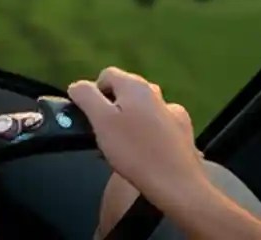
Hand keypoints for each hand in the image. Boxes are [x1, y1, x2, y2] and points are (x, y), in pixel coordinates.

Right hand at [68, 67, 211, 212]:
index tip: (90, 117)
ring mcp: (172, 112)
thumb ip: (86, 97)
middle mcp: (156, 93)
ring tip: (124, 148)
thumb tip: (77, 86)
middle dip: (111, 109)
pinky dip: (149, 133)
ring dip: (130, 121)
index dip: (93, 93)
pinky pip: (158, 125)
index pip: (106, 75)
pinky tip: (146, 151)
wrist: (177, 184)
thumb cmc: (136, 153)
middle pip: (125, 92)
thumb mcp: (100, 121)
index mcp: (135, 86)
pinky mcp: (182, 131)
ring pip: (142, 109)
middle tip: (104, 135)